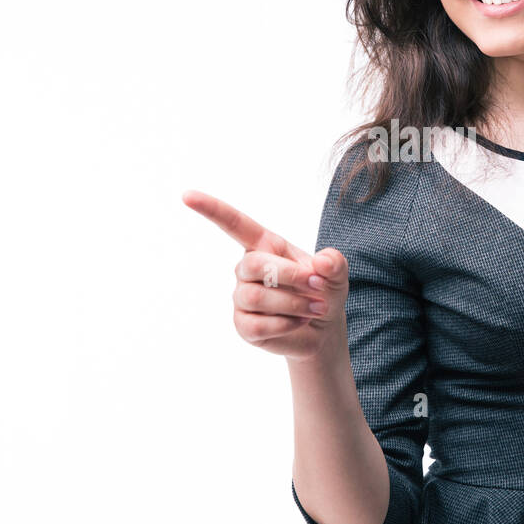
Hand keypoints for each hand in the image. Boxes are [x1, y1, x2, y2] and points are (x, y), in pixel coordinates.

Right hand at [182, 190, 348, 360]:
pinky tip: (298, 322)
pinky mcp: (243, 325)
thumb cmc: (323, 292)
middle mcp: (247, 269)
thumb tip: (321, 262)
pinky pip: (258, 324)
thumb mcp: (336, 274)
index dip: (211, 209)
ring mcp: (242, 297)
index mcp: (265, 246)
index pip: (234, 224)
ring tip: (315, 308)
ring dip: (294, 304)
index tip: (187, 195)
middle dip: (290, 276)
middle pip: (254, 265)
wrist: (322, 329)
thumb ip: (334, 263)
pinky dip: (286, 324)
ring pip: (257, 296)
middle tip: (319, 287)